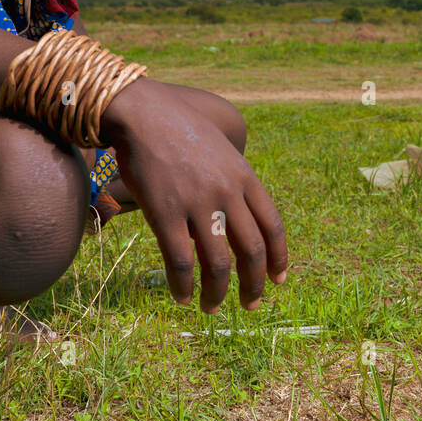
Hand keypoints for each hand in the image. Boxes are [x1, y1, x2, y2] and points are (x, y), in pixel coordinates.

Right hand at [103, 79, 287, 311]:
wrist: (143, 113)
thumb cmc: (179, 128)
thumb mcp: (220, 147)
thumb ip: (234, 178)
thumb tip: (239, 213)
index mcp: (244, 176)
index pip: (272, 226)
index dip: (278, 258)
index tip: (278, 279)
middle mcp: (227, 192)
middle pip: (251, 251)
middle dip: (253, 284)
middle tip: (250, 303)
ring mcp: (197, 203)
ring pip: (218, 264)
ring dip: (217, 293)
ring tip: (212, 307)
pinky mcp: (165, 213)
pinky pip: (181, 261)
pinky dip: (184, 286)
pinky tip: (182, 296)